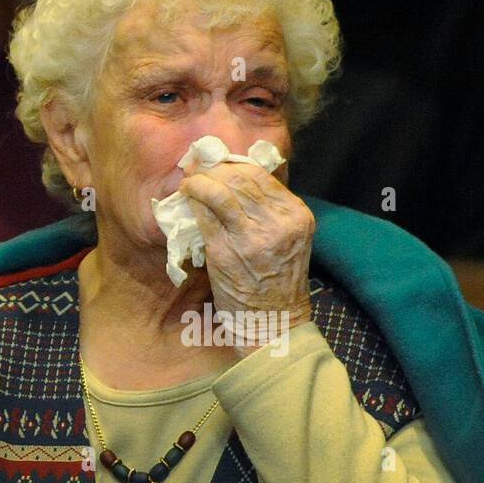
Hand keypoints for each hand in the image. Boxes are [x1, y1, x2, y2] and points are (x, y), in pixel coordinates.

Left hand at [179, 161, 313, 353]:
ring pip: (220, 193)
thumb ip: (269, 208)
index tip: (215, 160)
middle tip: (196, 167)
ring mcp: (252, 238)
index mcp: (297, 215)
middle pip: (239, 179)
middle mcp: (279, 224)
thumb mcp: (287, 237)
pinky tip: (187, 199)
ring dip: (199, 181)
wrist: (274, 322)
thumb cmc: (276, 278)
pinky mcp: (226, 252)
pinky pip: (204, 216)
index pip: (260, 174)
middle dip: (213, 168)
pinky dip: (193, 202)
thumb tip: (235, 174)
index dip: (233, 162)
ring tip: (189, 181)